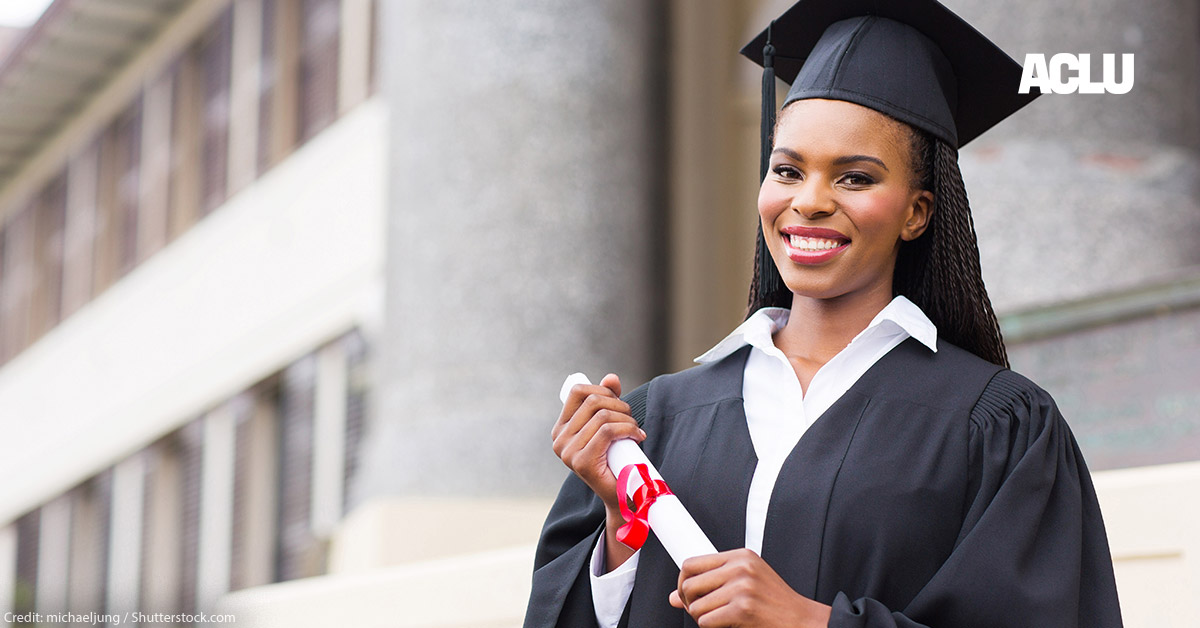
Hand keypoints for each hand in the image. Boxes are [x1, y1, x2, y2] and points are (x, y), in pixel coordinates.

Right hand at [551, 374, 645, 570]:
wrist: (623, 496)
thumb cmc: (616, 459)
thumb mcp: (610, 424)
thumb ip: (607, 400)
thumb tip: (611, 378)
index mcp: (561, 429)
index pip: (578, 391)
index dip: (602, 390)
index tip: (618, 402)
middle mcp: (559, 439)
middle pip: (593, 400)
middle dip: (619, 405)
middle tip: (631, 420)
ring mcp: (567, 452)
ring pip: (603, 415)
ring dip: (627, 419)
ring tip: (635, 431)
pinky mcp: (581, 462)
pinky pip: (607, 431)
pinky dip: (627, 429)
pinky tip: (636, 437)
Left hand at [669, 549, 831, 626]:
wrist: (801, 620)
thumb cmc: (775, 602)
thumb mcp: (745, 582)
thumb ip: (711, 584)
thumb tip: (675, 596)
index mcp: (740, 556)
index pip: (691, 563)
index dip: (682, 581)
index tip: (686, 593)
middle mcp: (740, 567)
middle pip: (688, 583)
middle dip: (688, 602)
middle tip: (699, 610)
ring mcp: (741, 587)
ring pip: (695, 606)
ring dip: (702, 618)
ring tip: (718, 618)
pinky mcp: (742, 608)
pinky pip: (706, 621)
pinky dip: (710, 627)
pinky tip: (726, 624)